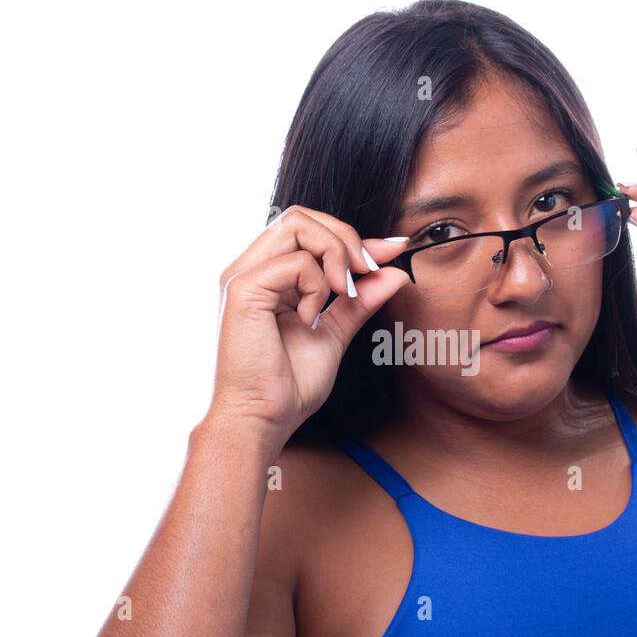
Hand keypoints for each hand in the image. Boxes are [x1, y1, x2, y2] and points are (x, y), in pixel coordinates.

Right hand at [207, 205, 410, 440]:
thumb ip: (358, 302)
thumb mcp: (334, 334)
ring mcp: (242, 276)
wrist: (263, 420)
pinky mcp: (242, 290)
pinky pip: (294, 261)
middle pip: (301, 216)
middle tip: (365, 273)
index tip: (392, 251)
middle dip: (345, 238)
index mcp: (267, 276)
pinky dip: (315, 284)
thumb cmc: (288, 386)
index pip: (308, 230)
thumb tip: (394, 271)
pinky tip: (309, 317)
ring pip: (297, 225)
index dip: (352, 237)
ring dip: (334, 254)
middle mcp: (250, 269)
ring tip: (340, 294)